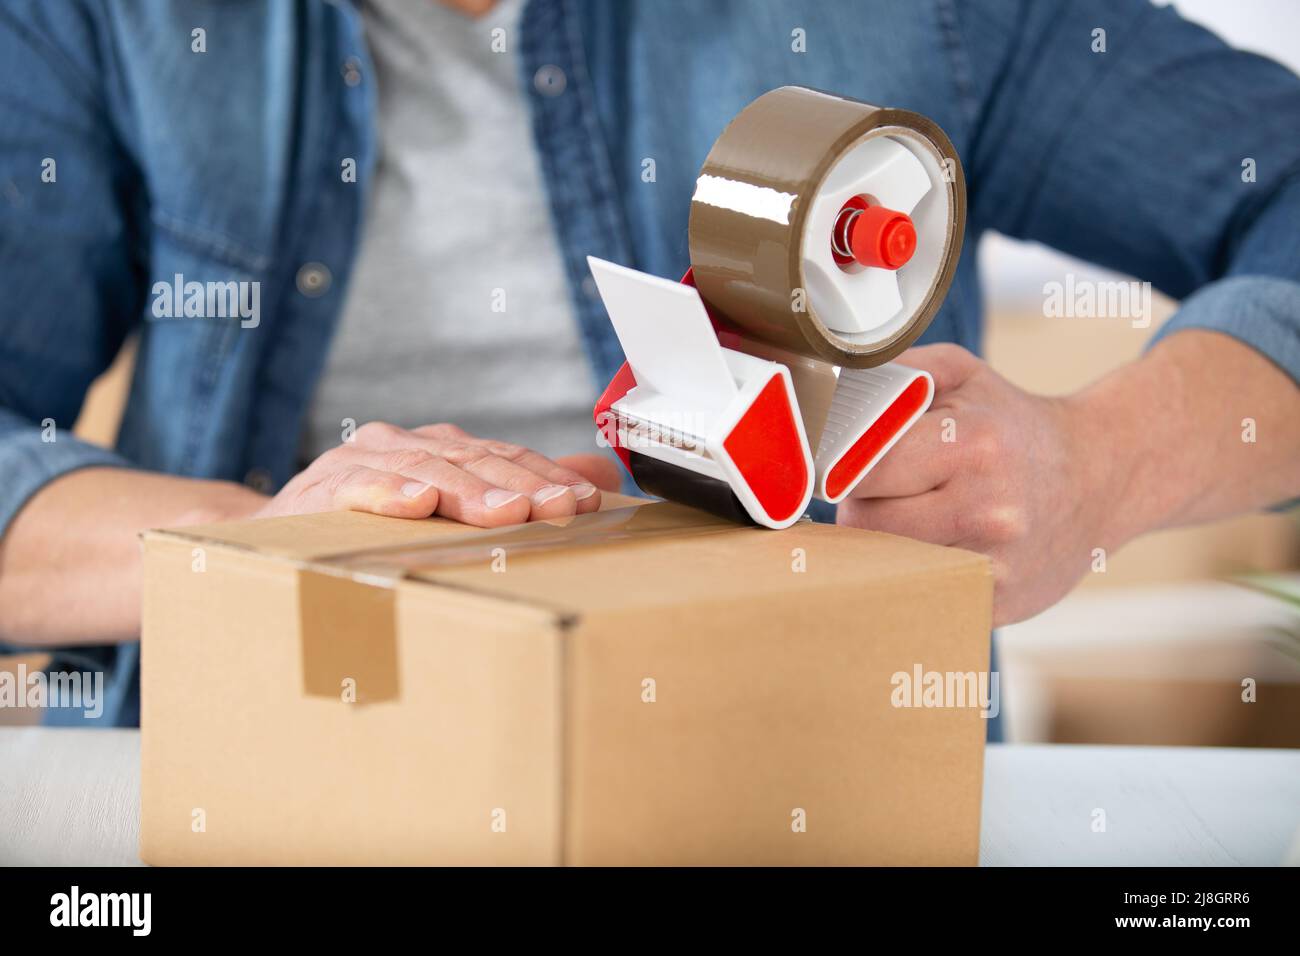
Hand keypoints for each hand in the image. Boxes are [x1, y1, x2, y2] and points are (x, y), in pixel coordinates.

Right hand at [254, 422, 619, 526]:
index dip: (548, 476)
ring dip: (471, 493)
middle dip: (524, 484)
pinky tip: (418, 505)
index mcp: (439, 448)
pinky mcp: (320, 490)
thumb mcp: (443, 509)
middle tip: (562, 508)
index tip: (588, 501)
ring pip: (426, 470)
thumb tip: (600, 476)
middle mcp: (405, 445)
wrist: (271, 538)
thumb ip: (521, 488)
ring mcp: (361, 462)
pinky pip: (359, 488)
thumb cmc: (367, 528)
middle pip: (474, 460)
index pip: (505, 456)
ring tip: (510, 512)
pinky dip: (390, 494)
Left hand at [837, 344, 1116, 625]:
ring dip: (883, 543)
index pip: (859, 471)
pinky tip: (938, 548)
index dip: (841, 468)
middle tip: (885, 490)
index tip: (843, 464)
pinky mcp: (996, 604)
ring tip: (912, 516)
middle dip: (860, 505)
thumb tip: (833, 384)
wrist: (1103, 477)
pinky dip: (914, 574)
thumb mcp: (964, 375)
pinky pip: (919, 593)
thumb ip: (898, 373)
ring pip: (885, 564)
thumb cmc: (1015, 424)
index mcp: (972, 445)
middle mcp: (986, 509)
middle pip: (864, 523)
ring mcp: (994, 564)